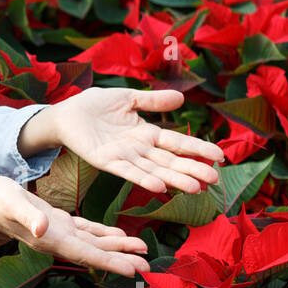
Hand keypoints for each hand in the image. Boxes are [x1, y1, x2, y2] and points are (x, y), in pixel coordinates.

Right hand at [0, 177, 149, 275]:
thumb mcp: (12, 203)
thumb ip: (28, 217)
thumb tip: (43, 230)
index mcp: (50, 240)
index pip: (86, 254)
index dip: (111, 263)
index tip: (133, 270)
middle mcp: (58, 241)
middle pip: (96, 253)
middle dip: (121, 259)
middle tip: (148, 266)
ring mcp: (59, 233)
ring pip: (95, 243)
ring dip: (118, 247)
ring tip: (141, 250)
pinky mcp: (58, 222)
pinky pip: (87, 231)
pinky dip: (104, 234)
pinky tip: (119, 235)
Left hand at [47, 88, 223, 194]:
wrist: (66, 113)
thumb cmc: (96, 105)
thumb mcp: (128, 99)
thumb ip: (153, 101)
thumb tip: (183, 98)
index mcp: (146, 133)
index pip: (178, 142)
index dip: (198, 149)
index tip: (220, 157)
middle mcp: (139, 148)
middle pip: (170, 161)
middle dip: (192, 170)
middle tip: (214, 180)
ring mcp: (124, 157)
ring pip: (153, 170)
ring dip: (173, 179)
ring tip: (195, 188)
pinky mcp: (105, 161)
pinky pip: (126, 172)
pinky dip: (142, 179)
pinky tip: (157, 186)